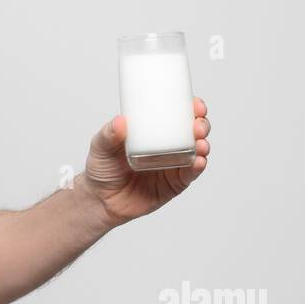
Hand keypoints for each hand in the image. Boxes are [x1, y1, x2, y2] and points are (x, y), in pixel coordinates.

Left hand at [81, 96, 210, 226]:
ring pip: (196, 152)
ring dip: (203, 145)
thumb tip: (120, 121)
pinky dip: (197, 167)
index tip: (194, 103)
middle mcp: (166, 146)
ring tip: (200, 143)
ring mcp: (172, 165)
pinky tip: (199, 161)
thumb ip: (108, 134)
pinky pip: (189, 174)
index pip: (176, 115)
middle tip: (198, 125)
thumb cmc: (102, 168)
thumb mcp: (101, 146)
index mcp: (152, 132)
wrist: (101, 200)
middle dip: (201, 125)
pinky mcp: (173, 184)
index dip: (190, 107)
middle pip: (192, 132)